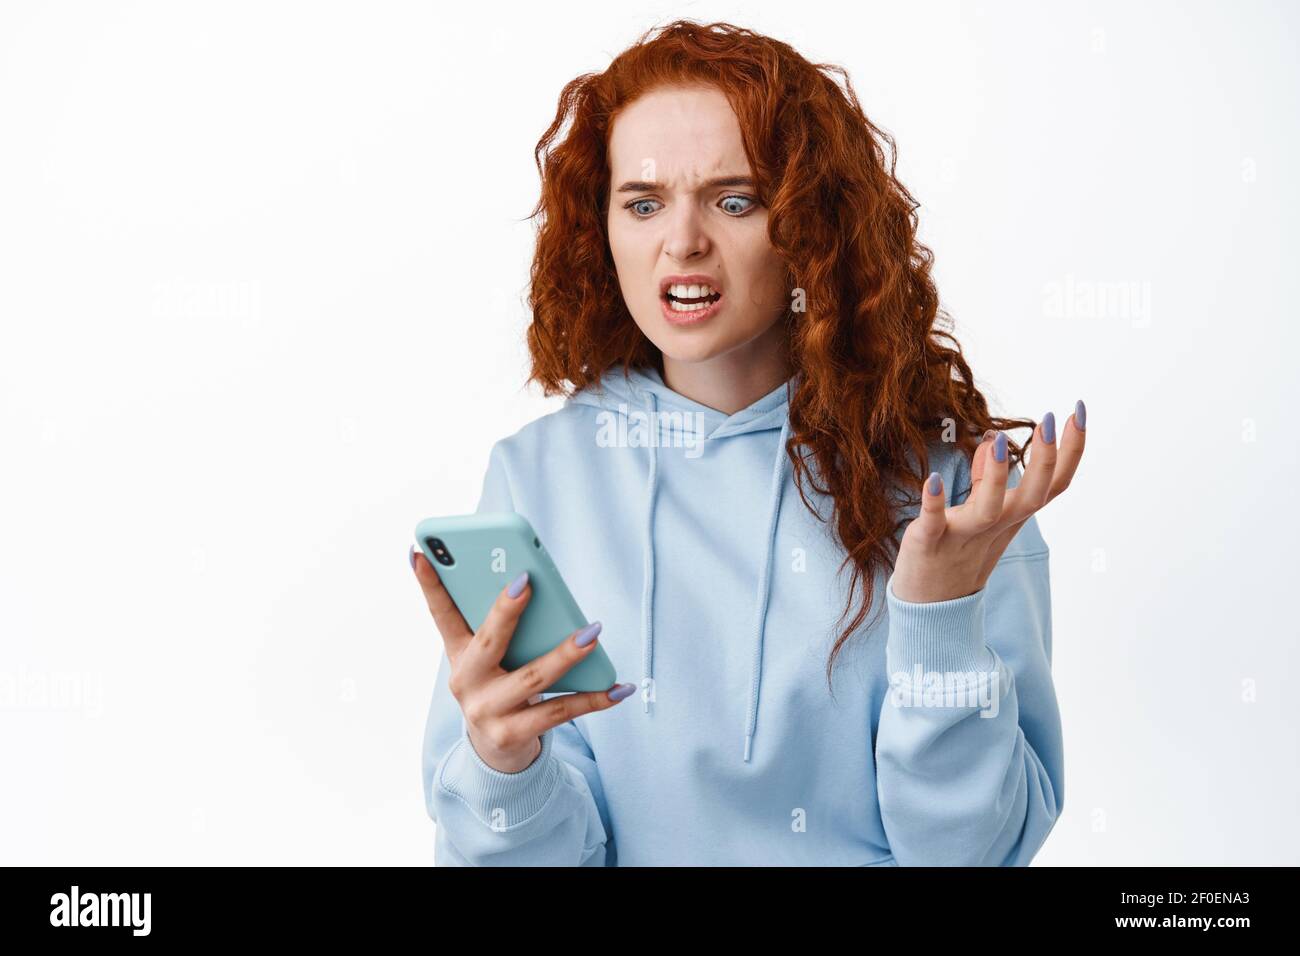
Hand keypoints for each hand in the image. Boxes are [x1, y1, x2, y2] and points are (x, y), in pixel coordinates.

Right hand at [412, 551, 633, 772]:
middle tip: (525, 581)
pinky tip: (619, 688)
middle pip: (488, 640)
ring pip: (533, 677)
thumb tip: (527, 584)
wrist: (495, 752)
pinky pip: (560, 711)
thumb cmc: (499, 687)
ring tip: (592, 633)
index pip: (440, 613)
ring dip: (565, 653)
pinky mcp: (514, 735)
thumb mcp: (489, 659)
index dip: (428, 584)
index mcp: (458, 654)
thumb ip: (502, 627)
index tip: (419, 551)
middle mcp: (466, 681)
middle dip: (506, 611)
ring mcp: (488, 711)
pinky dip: (593, 699)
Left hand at [889, 402, 1085, 603]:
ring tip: (996, 440)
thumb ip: (987, 480)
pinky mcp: (930, 542)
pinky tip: (931, 479)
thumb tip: (990, 442)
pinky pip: (934, 522)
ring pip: (989, 508)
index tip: (1079, 410)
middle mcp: (995, 526)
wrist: (931, 608)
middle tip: (1051, 419)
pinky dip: (934, 502)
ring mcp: (964, 535)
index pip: (1052, 483)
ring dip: (994, 475)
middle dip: (1045, 458)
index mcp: (1012, 516)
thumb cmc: (958, 555)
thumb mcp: (980, 515)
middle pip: (1033, 496)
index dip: (1070, 450)